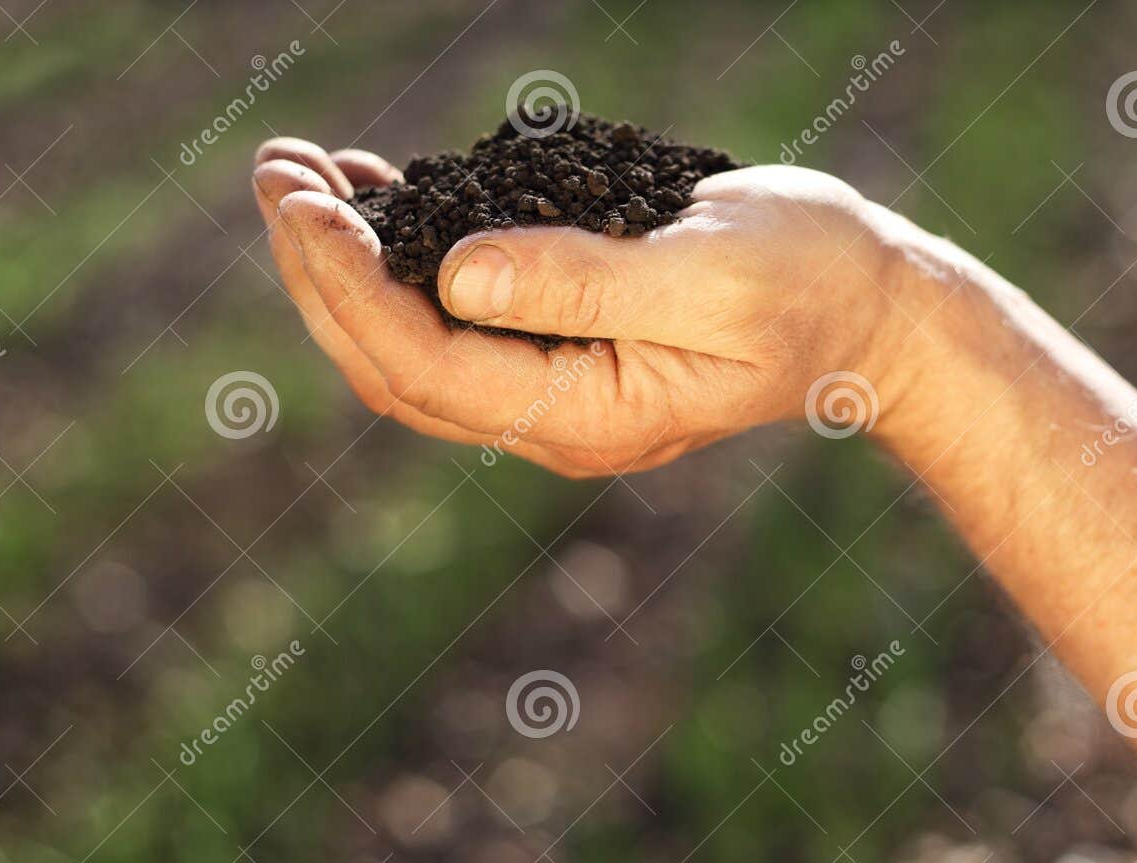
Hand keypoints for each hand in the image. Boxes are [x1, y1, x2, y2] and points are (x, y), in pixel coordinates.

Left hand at [252, 138, 930, 476]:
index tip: (299, 205)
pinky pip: (454, 316)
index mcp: (587, 416)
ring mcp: (552, 389)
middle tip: (271, 172)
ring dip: (343, 266)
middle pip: (397, 365)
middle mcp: (554, 418)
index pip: (430, 368)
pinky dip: (398, 257)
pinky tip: (367, 192)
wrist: (865, 307)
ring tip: (294, 173)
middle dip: (320, 273)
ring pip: (412, 343)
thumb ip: (586, 282)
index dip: (350, 290)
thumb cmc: (807, 282)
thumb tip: (454, 272)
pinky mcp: (559, 346)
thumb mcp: (705, 272)